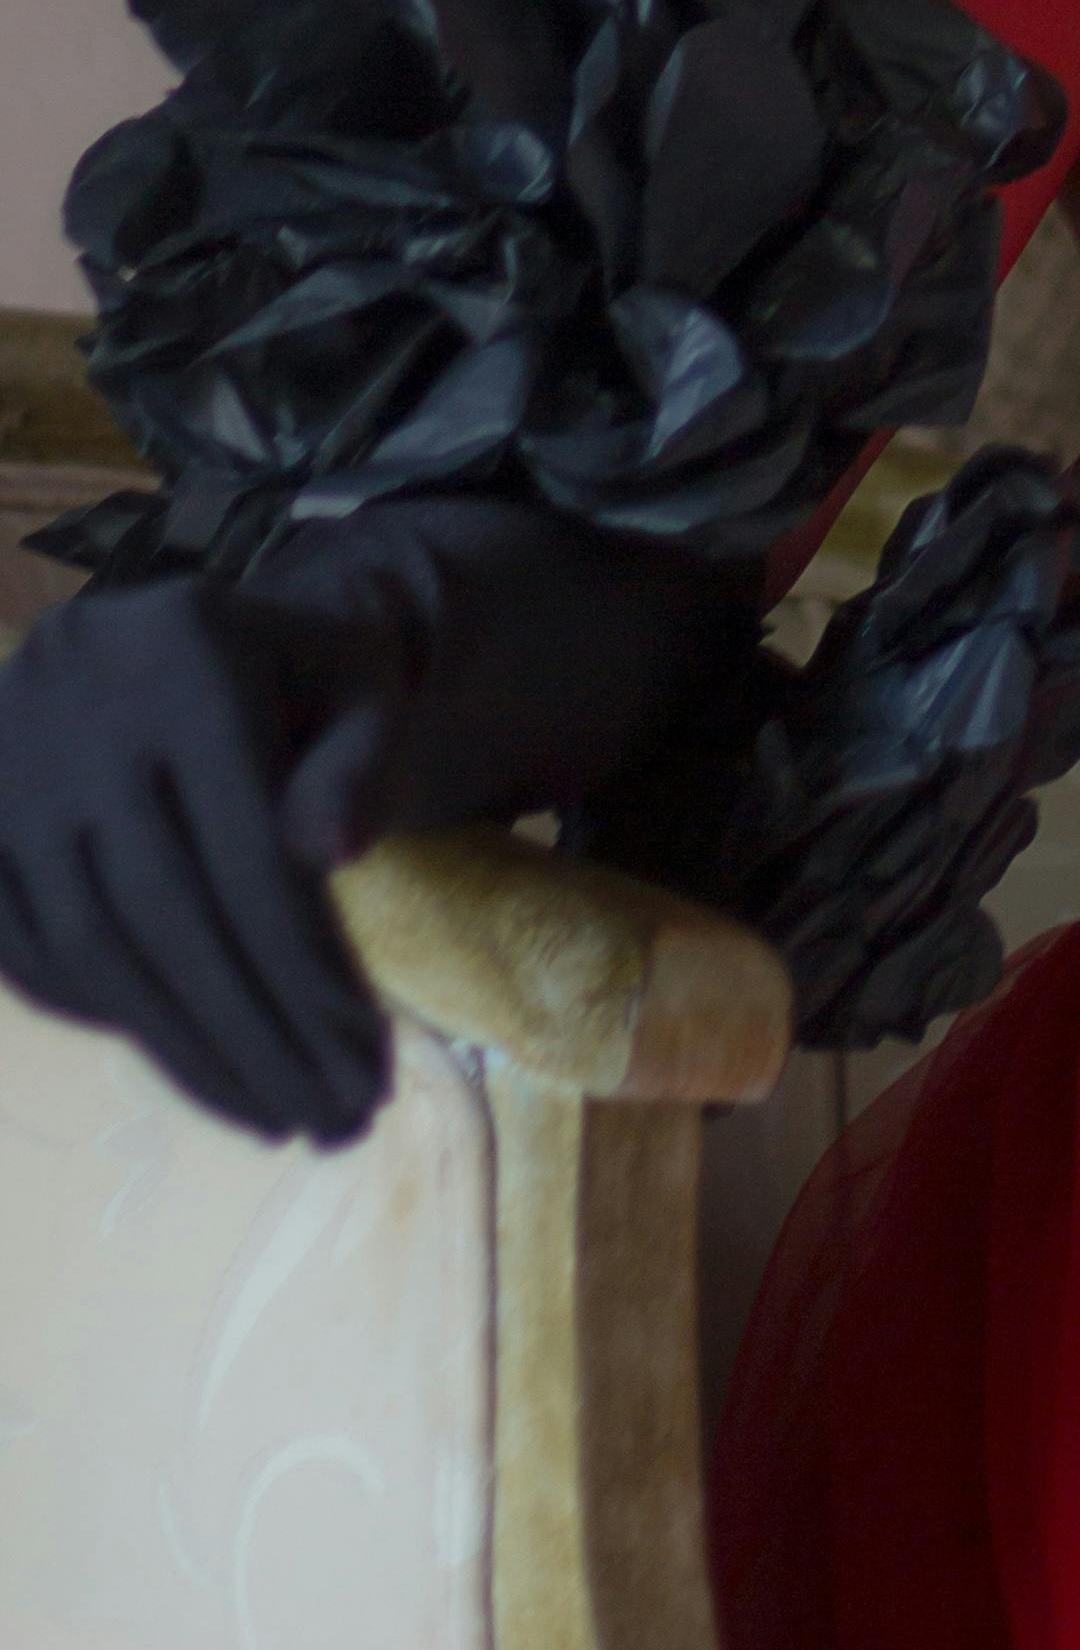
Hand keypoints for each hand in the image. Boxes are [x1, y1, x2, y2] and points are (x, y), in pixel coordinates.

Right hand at [0, 501, 752, 1150]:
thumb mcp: (361, 681)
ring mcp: (6, 765)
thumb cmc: (298, 670)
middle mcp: (75, 704)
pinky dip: (109, 1017)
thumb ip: (361, 759)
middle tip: (335, 1123)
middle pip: (168, 917)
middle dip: (255, 1038)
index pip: (247, 851)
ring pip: (95, 950)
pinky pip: (33, 951)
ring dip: (186, 1053)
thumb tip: (326, 853)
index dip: (305, 973)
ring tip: (275, 1114)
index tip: (368, 1067)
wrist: (179, 631)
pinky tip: (190, 1056)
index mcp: (189, 655)